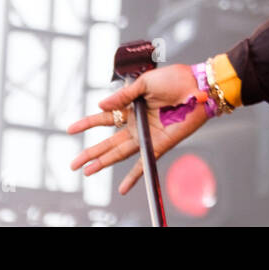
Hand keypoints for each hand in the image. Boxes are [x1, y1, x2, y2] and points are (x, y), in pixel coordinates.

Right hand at [67, 63, 208, 195]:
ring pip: (120, 153)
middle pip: (108, 142)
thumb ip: (123, 95)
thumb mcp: (145, 82)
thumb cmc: (176, 80)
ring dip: (103, 163)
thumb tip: (100, 105)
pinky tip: (123, 189)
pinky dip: (134, 176)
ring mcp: (147, 135)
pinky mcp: (159, 144)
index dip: (87, 124)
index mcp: (132, 108)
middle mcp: (137, 124)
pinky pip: (144, 162)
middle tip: (73, 164)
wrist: (198, 87)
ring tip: (87, 172)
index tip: (70, 129)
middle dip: (90, 153)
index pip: (104, 118)